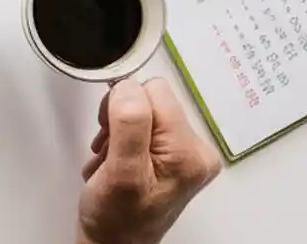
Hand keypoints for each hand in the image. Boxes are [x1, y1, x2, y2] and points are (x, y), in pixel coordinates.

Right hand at [77, 79, 221, 243]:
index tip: (110, 136)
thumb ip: (129, 125)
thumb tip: (128, 86)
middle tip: (109, 151)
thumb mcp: (121, 173)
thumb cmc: (116, 219)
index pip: (154, 91)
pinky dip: (121, 140)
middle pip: (150, 99)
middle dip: (119, 120)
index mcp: (190, 151)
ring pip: (143, 110)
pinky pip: (142, 125)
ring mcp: (184, 152)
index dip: (123, 108)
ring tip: (111, 161)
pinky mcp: (171, 155)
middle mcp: (196, 149)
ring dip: (117, 132)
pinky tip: (116, 162)